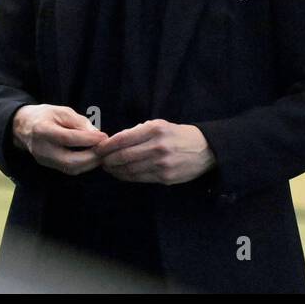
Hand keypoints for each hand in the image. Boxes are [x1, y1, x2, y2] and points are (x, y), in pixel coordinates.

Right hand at [12, 104, 106, 174]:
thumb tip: (98, 136)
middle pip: (70, 161)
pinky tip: (92, 157)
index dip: (88, 139)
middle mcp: (41, 149)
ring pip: (71, 169)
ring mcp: (43, 160)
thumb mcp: (62, 111)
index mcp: (42, 130)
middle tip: (105, 150)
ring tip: (101, 154)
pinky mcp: (47, 165)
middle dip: (92, 158)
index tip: (104, 137)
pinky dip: (83, 165)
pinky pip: (68, 169)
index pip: (68, 138)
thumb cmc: (45, 115)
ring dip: (89, 164)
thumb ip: (80, 122)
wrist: (23, 126)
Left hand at [95, 119, 215, 184]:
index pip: (123, 139)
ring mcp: (162, 164)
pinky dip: (127, 177)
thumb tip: (114, 142)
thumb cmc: (178, 135)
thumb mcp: (160, 125)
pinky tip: (121, 174)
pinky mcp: (166, 177)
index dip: (107, 146)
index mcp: (155, 129)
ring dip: (115, 170)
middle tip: (100, 161)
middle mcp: (158, 146)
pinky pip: (140, 178)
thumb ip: (138, 132)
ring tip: (108, 168)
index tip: (98, 149)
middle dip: (108, 160)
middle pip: (124, 156)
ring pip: (130, 170)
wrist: (206, 149)